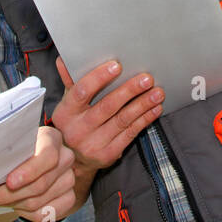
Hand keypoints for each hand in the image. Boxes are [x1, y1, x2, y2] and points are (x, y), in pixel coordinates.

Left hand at [0, 125, 75, 221]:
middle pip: (40, 184)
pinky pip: (45, 214)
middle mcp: (66, 158)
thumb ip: (5, 153)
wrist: (27, 161)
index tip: (9, 182)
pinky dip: (25, 214)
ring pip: (39, 201)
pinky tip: (14, 206)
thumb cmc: (17, 151)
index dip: (29, 172)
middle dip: (10, 194)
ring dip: (14, 204)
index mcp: (52, 138)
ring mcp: (69, 179)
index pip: (48, 156)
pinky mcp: (68, 198)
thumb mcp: (11, 145)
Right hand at [52, 58, 163, 175]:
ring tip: (157, 92)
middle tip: (147, 78)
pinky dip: (144, 120)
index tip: (117, 65)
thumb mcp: (69, 103)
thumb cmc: (74, 123)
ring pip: (122, 120)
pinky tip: (154, 109)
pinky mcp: (107, 155)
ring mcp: (92, 144)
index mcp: (65, 113)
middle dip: (129, 90)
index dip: (99, 77)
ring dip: (142, 105)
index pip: (81, 91)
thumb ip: (71, 81)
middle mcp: (76, 130)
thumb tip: (64, 60)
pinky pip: (130, 134)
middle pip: (107, 106)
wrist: (73, 161)